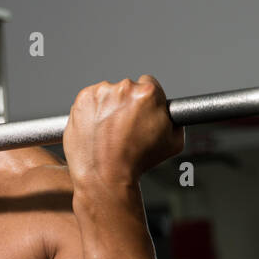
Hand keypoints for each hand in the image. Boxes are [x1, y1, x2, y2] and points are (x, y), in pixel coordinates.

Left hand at [62, 75, 184, 189]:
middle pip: (128, 89)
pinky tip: (96, 129)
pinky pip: (90, 100)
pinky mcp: (83, 100)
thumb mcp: (174, 142)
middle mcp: (124, 88)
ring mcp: (100, 93)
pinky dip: (92, 111)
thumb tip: (171, 114)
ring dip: (108, 107)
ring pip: (107, 94)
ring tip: (108, 131)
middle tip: (124, 126)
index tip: (141, 111)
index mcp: (148, 93)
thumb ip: (175, 120)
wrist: (104, 175)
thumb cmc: (137, 162)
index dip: (146, 101)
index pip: (149, 83)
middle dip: (127, 104)